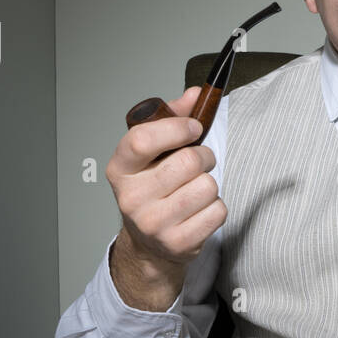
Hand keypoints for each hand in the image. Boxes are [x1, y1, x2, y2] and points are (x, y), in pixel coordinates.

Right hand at [106, 85, 225, 270]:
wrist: (148, 242)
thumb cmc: (153, 189)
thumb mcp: (152, 153)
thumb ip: (172, 119)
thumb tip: (195, 95)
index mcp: (119, 169)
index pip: (143, 140)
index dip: (176, 128)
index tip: (194, 127)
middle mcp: (131, 197)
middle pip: (188, 161)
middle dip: (204, 156)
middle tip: (199, 162)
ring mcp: (153, 223)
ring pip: (207, 186)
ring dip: (210, 183)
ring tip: (196, 188)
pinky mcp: (178, 243)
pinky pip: (217, 211)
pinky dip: (216, 207)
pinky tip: (199, 210)